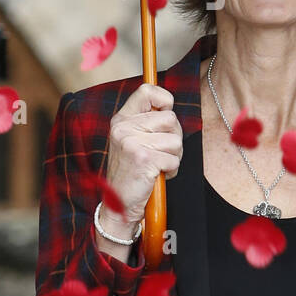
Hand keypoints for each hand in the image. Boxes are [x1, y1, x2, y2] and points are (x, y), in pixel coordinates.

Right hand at [101, 83, 183, 234]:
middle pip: (171, 118)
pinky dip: (171, 170)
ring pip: (176, 140)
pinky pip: (174, 159)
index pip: (146, 91)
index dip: (164, 100)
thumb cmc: (132, 172)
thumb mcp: (132, 140)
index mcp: (121, 120)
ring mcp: (132, 142)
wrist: (119, 205)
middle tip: (160, 152)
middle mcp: (123, 127)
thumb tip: (169, 103)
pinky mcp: (143, 159)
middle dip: (174, 138)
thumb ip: (147, 121)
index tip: (164, 113)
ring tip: (158, 165)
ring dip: (173, 156)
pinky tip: (157, 176)